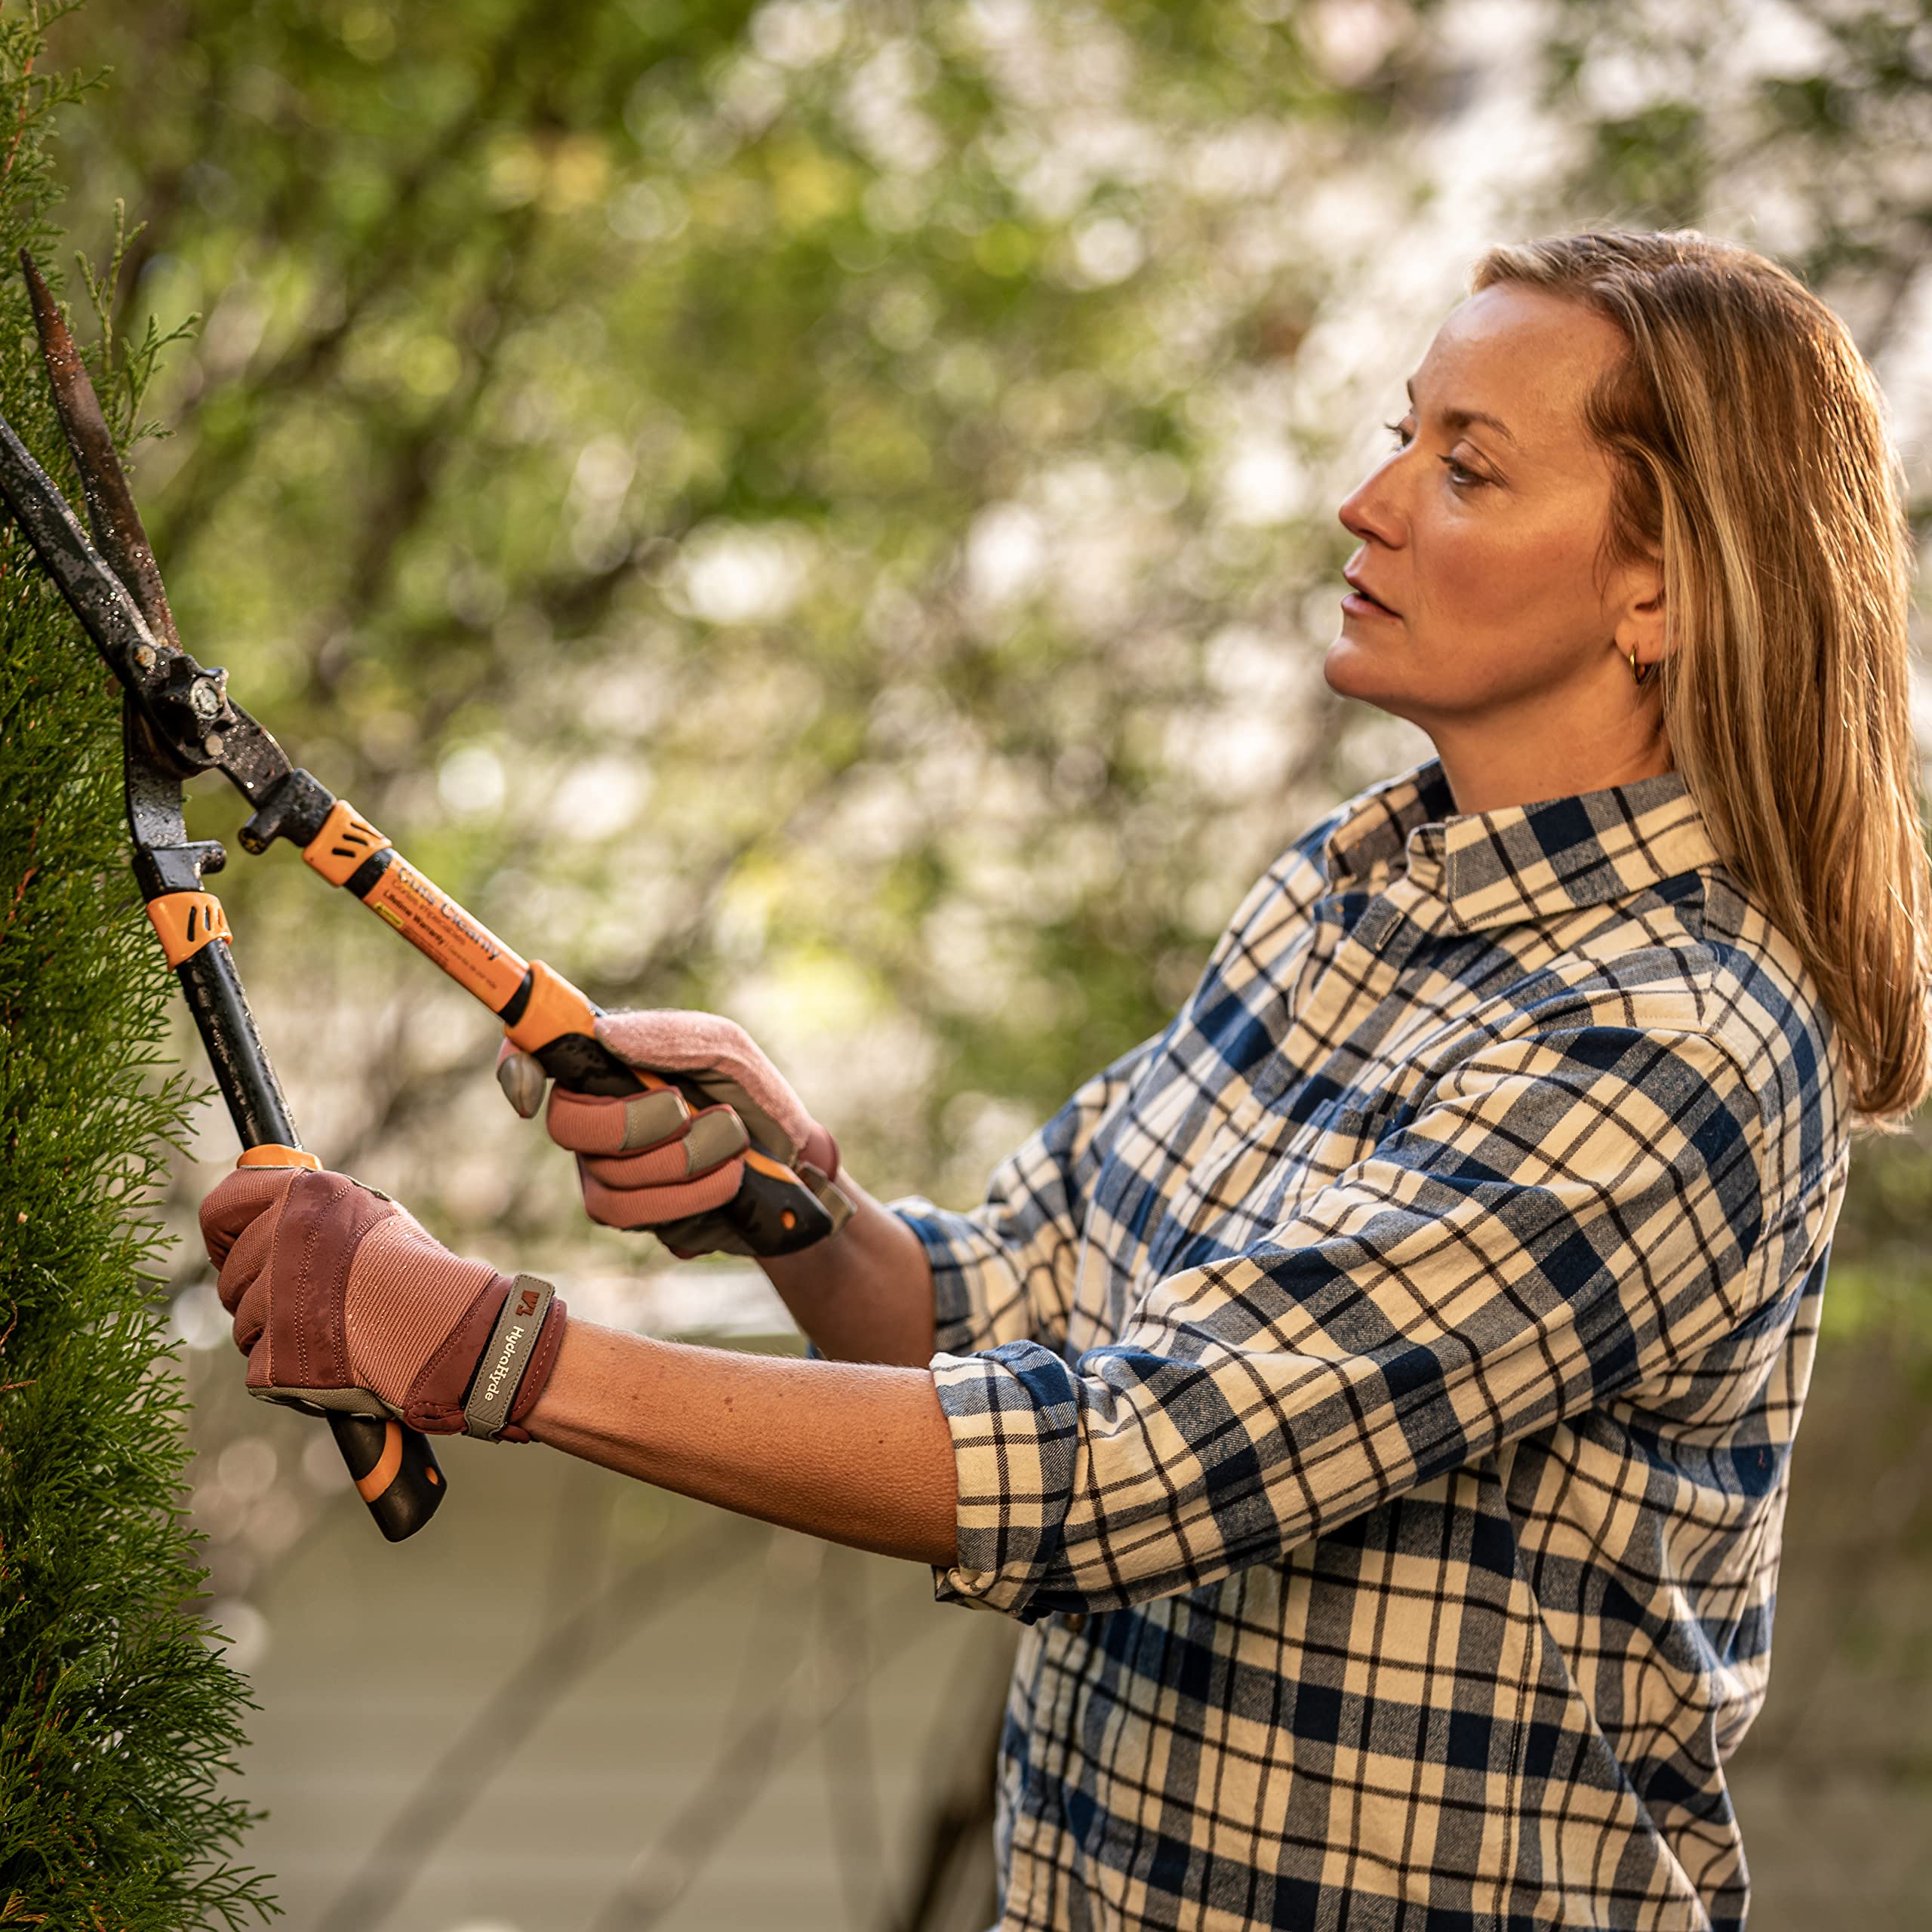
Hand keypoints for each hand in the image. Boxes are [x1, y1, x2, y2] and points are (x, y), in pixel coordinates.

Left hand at [199, 1163, 566, 1439]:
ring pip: (245, 1326)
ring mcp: (277, 1301)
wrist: (451, 1330)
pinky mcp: (277, 1358)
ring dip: (278, 1334)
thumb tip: (261, 1208)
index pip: (221, 1207)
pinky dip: (290, 1373)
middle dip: (260, 1294)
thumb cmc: (416, 1270)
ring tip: (335, 1330)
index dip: (226, 1234)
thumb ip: (308, 1208)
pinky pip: (260, 1369)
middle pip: (231, 1277)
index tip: (238, 1250)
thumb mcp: (366, 1213)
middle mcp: (283, 1240)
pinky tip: (333, 1359)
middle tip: (310, 1302)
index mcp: (304, 1195)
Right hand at [496, 1010, 848, 1257]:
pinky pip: (637, 1216)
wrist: (796, 1166)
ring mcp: (606, 1170)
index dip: (513, 1067)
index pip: (530, 1054)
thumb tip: (604, 1033)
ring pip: (610, 1179)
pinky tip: (727, 1182)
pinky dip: (694, 1196)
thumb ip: (671, 1036)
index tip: (530, 1089)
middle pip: (567, 1127)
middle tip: (685, 1111)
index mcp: (607, 1063)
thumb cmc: (754, 1096)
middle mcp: (594, 1116)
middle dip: (635, 1123)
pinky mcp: (633, 1216)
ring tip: (733, 1149)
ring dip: (685, 1163)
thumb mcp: (728, 1050)